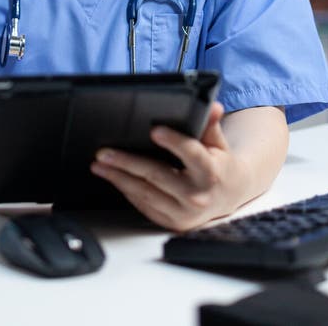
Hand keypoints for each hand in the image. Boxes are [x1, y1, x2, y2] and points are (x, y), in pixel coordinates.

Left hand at [89, 102, 252, 231]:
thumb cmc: (219, 164)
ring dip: (118, 178)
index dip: (173, 141)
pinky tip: (114, 178)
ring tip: (99, 165)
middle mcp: (197, 195)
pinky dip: (127, 190)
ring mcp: (183, 213)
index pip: (191, 153)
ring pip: (145, 193)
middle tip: (105, 152)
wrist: (228, 196)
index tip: (154, 130)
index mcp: (210, 172)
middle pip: (157, 175)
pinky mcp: (172, 222)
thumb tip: (212, 106)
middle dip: (127, 162)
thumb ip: (211, 125)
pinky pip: (144, 205)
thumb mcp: (218, 142)